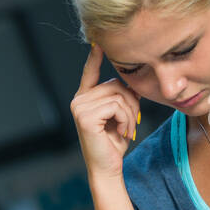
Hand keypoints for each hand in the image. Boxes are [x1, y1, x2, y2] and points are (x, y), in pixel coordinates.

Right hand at [70, 43, 141, 179]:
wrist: (107, 168)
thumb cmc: (114, 144)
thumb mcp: (120, 115)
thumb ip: (121, 97)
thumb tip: (130, 81)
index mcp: (85, 99)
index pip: (90, 72)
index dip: (95, 57)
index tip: (99, 41)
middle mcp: (78, 100)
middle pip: (116, 84)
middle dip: (131, 103)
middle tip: (130, 124)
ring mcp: (79, 107)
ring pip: (118, 95)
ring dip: (130, 113)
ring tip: (126, 129)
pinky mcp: (84, 116)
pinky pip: (116, 106)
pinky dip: (126, 119)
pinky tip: (121, 132)